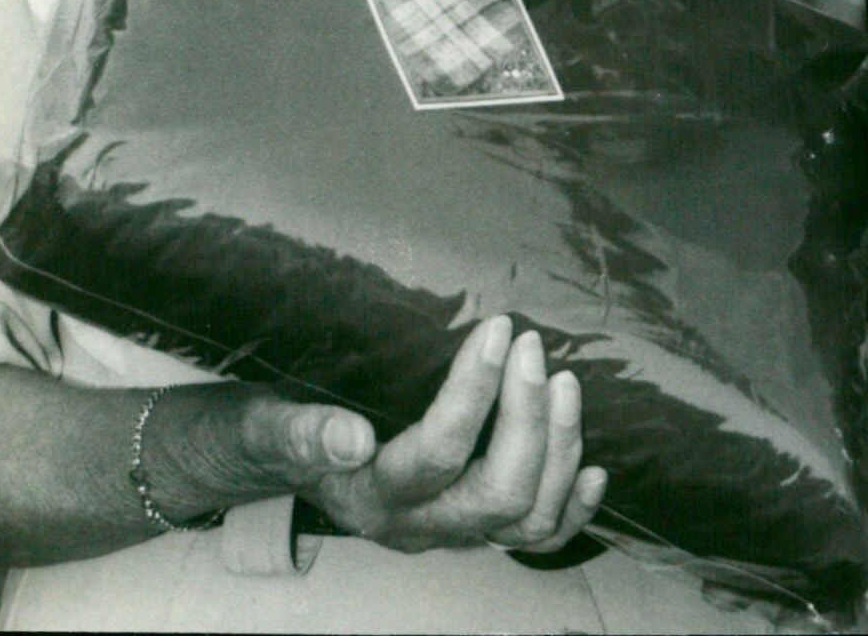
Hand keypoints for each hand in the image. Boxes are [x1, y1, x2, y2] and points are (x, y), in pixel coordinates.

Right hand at [225, 317, 604, 554]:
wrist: (274, 459)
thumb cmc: (276, 429)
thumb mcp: (271, 423)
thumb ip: (302, 432)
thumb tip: (349, 438)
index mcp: (370, 497)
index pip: (436, 456)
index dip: (474, 392)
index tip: (497, 328)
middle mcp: (418, 524)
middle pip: (496, 494)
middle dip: (527, 418)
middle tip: (532, 346)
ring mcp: (450, 529)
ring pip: (525, 520)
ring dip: (558, 452)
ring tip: (565, 382)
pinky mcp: (473, 524)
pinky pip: (536, 539)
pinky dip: (573, 508)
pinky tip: (595, 470)